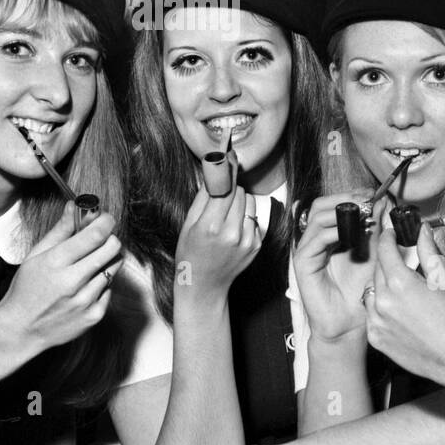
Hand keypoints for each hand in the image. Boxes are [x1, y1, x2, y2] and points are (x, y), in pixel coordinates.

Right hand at [0, 206, 121, 354]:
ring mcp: (85, 301)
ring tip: (89, 265)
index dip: (105, 221)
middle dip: (110, 238)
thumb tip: (74, 206)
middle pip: (112, 248)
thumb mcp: (36, 255)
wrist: (21, 329)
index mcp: (56, 262)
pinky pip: (109, 289)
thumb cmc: (26, 289)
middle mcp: (73, 282)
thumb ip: (60, 230)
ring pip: (114, 268)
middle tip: (100, 239)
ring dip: (106, 261)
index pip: (95, 235)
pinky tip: (85, 287)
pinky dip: (101, 284)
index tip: (105, 218)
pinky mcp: (93, 316)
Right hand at [172, 161, 260, 310]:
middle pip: (240, 192)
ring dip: (240, 201)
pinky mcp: (256, 245)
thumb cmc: (190, 253)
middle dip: (231, 188)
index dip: (226, 172)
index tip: (227, 159)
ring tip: (225, 214)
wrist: (204, 285)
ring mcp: (247, 240)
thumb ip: (203, 197)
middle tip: (220, 194)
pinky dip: (245, 217)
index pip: (226, 187)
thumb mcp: (188, 224)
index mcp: (211, 226)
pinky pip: (254, 218)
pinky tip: (232, 229)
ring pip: (250, 202)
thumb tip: (214, 171)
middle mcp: (232, 233)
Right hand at [293, 191, 376, 343]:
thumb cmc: (360, 293)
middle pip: (320, 205)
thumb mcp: (373, 255)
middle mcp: (316, 240)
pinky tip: (350, 232)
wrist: (349, 324)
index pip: (334, 204)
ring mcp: (307, 250)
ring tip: (361, 214)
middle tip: (366, 200)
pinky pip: (315, 239)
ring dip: (339, 211)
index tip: (373, 194)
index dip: (352, 195)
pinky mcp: (302, 264)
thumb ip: (376, 230)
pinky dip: (332, 231)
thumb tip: (384, 203)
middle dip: (344, 198)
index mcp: (331, 235)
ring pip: (316, 217)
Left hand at [365, 225, 444, 385]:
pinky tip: (397, 313)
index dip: (387, 237)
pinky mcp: (374, 336)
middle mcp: (383, 300)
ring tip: (402, 294)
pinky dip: (379, 309)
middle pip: (377, 269)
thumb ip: (429, 253)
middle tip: (402, 266)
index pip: (384, 249)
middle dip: (388, 263)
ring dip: (381, 287)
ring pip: (370, 291)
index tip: (389, 233)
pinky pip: (370, 313)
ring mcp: (376, 320)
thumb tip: (423, 232)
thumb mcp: (444, 281)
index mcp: (400, 283)